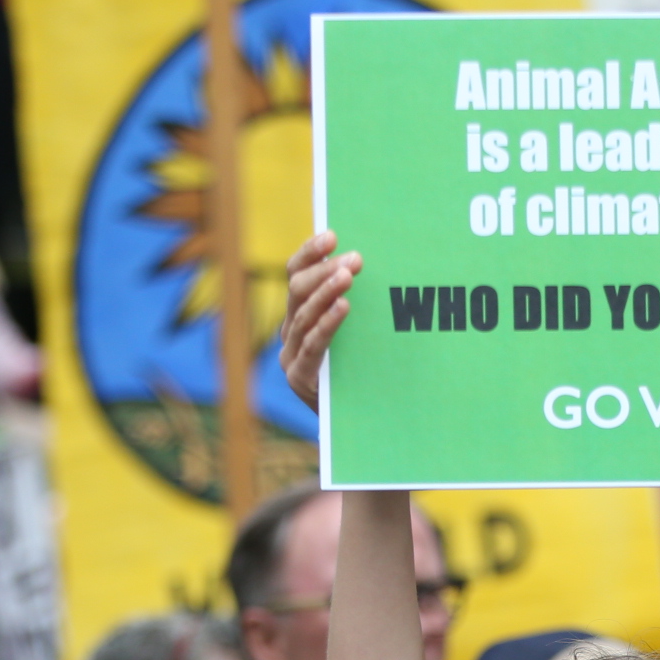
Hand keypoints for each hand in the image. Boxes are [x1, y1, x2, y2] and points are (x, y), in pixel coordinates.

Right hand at [280, 229, 360, 411]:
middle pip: (297, 290)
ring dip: (326, 291)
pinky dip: (327, 323)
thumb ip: (353, 304)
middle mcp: (288, 333)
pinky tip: (344, 307)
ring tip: (349, 276)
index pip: (295, 274)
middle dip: (325, 270)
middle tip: (355, 259)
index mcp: (297, 316)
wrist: (358, 424)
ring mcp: (290, 357)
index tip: (332, 235)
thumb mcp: (356, 335)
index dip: (310, 253)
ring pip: (303, 315)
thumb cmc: (362, 373)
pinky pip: (312, 345)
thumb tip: (370, 264)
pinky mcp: (300, 378)